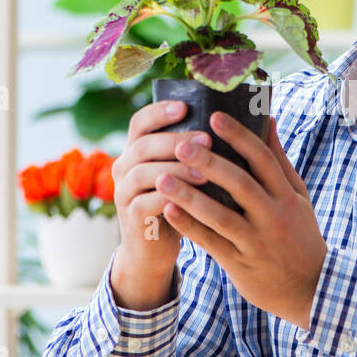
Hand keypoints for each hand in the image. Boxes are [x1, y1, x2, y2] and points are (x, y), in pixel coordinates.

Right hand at [109, 99, 214, 307]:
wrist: (154, 249)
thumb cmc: (178, 204)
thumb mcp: (181, 174)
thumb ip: (193, 152)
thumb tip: (232, 124)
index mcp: (137, 151)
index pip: (140, 122)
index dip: (159, 112)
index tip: (185, 107)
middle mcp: (124, 167)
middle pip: (143, 144)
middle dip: (176, 140)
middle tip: (208, 140)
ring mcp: (124, 192)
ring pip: (144, 173)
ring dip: (176, 170)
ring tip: (205, 173)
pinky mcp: (131, 217)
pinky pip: (146, 203)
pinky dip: (170, 199)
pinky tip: (193, 199)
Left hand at [156, 111, 326, 328]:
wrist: (310, 288)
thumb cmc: (301, 235)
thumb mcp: (298, 196)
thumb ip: (280, 160)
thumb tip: (268, 119)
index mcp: (286, 195)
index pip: (263, 159)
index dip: (239, 136)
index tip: (214, 116)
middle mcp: (272, 216)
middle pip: (240, 184)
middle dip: (209, 163)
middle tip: (180, 145)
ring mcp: (256, 241)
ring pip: (221, 216)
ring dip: (190, 196)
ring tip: (162, 178)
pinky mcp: (240, 263)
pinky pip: (211, 243)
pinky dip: (190, 227)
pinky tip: (168, 211)